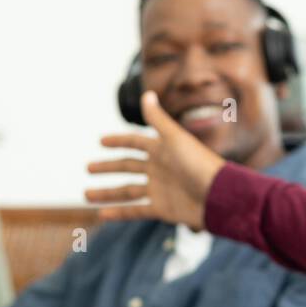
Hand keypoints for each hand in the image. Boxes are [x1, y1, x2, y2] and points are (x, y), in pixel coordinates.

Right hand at [84, 90, 225, 229]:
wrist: (218, 196)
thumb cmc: (199, 163)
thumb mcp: (176, 138)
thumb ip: (158, 119)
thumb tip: (147, 93)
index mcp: (162, 150)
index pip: (135, 143)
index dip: (119, 141)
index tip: (100, 141)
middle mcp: (159, 169)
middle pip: (128, 167)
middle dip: (108, 167)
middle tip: (88, 168)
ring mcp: (160, 190)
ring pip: (128, 190)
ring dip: (107, 192)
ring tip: (86, 194)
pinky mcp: (163, 209)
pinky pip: (136, 210)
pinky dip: (119, 212)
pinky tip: (102, 214)